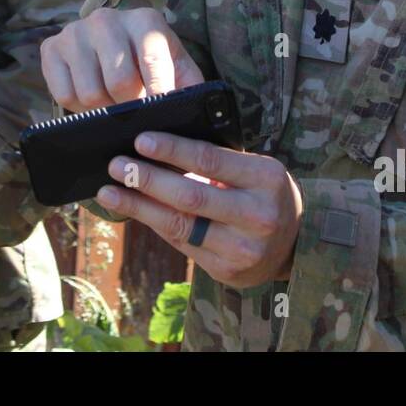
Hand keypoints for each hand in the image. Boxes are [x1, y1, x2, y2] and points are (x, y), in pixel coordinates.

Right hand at [41, 7, 204, 111]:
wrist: (114, 48)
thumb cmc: (153, 64)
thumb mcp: (179, 71)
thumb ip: (191, 88)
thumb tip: (198, 111)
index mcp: (145, 20)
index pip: (152, 61)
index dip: (158, 94)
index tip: (159, 114)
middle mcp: (107, 18)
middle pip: (119, 82)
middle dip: (130, 106)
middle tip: (135, 112)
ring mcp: (75, 31)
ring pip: (90, 93)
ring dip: (104, 109)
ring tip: (114, 105)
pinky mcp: (50, 47)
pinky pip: (62, 94)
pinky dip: (78, 107)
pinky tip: (90, 98)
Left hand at [98, 131, 302, 288]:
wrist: (296, 243)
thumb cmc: (266, 193)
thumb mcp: (255, 167)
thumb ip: (216, 154)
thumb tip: (163, 135)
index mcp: (265, 178)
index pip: (210, 160)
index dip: (172, 150)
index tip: (141, 140)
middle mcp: (257, 215)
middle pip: (190, 196)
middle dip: (147, 179)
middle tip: (117, 165)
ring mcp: (241, 247)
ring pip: (179, 224)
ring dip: (138, 206)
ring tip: (109, 192)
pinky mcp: (226, 270)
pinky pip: (180, 243)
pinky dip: (153, 223)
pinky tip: (132, 210)